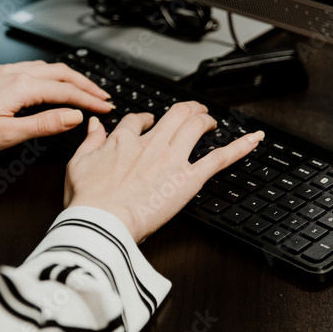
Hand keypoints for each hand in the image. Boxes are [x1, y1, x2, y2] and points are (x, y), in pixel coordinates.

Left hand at [0, 61, 112, 156]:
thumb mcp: (7, 135)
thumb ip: (44, 124)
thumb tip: (74, 116)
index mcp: (19, 86)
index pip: (66, 90)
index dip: (89, 99)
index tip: (106, 107)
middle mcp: (11, 73)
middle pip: (59, 72)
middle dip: (84, 84)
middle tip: (102, 96)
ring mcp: (0, 72)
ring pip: (43, 68)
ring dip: (66, 78)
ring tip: (81, 89)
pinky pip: (26, 69)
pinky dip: (46, 76)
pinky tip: (45, 85)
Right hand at [64, 102, 263, 243]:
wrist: (101, 222)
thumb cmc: (87, 202)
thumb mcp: (78, 165)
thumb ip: (89, 142)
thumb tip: (94, 125)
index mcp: (122, 142)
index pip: (136, 121)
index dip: (144, 119)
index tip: (146, 123)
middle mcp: (150, 144)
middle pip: (175, 114)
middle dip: (187, 110)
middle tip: (192, 112)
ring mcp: (171, 159)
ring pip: (196, 125)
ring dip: (206, 119)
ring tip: (211, 122)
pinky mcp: (188, 178)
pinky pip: (219, 157)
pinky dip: (240, 146)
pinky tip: (255, 138)